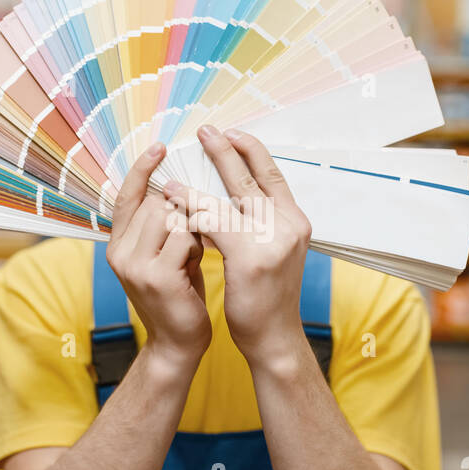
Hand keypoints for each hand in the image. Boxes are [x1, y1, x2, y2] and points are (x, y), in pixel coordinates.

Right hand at [106, 142, 209, 370]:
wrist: (179, 344)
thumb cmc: (179, 295)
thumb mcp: (164, 255)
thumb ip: (161, 227)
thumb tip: (174, 188)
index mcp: (118, 244)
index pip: (126, 196)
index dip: (141, 169)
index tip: (159, 146)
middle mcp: (119, 252)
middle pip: (156, 201)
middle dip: (183, 212)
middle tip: (191, 242)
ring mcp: (135, 265)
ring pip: (171, 215)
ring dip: (193, 228)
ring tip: (193, 255)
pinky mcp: (157, 277)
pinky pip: (184, 236)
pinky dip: (198, 244)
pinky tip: (197, 265)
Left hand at [162, 125, 311, 370]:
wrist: (274, 338)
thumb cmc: (266, 297)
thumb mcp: (270, 252)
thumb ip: (258, 224)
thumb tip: (230, 197)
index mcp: (295, 221)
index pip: (274, 176)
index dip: (253, 151)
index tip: (232, 133)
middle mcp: (289, 225)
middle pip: (253, 178)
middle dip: (227, 151)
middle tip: (206, 130)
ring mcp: (273, 240)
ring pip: (230, 199)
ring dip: (199, 183)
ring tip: (173, 172)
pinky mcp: (251, 257)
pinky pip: (214, 223)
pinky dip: (191, 209)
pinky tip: (174, 200)